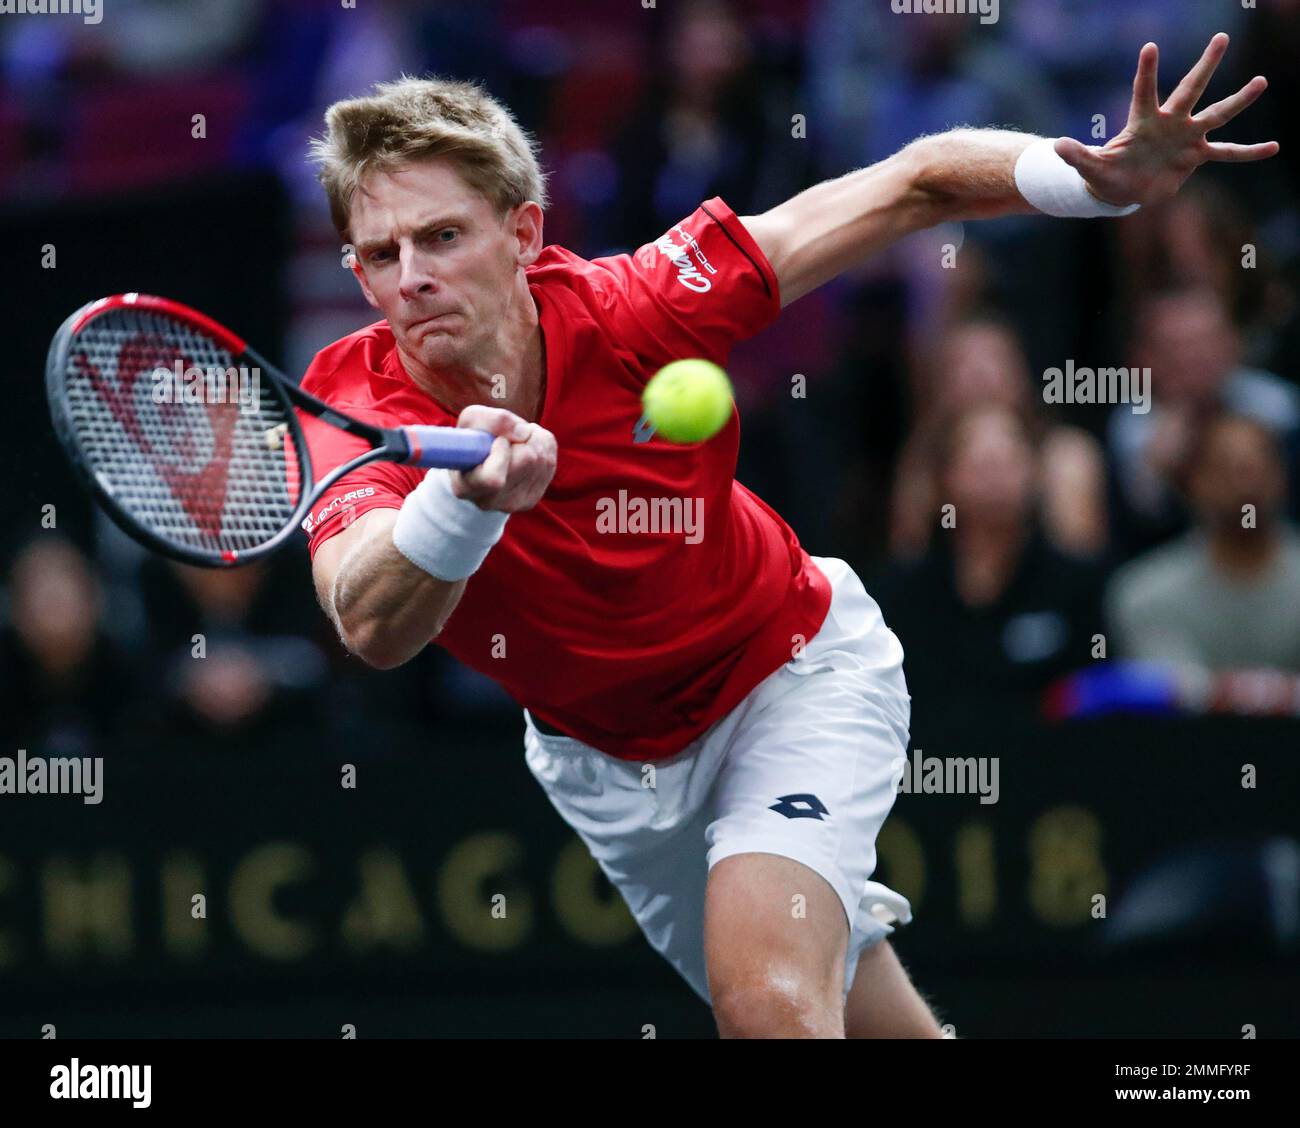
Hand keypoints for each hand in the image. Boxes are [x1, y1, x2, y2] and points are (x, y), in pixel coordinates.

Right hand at [450, 405, 556, 512]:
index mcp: (466, 487)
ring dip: (533, 438)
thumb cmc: (472, 440)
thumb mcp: (471, 420)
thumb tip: (524, 432)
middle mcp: (489, 501)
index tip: (499, 440)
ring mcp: (512, 503)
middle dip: (522, 437)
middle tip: (509, 435)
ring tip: (517, 439)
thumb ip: (493, 420)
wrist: (480, 461)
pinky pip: (550, 462)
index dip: (501, 452)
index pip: (493, 478)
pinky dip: (543, 445)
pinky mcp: (531, 499)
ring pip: (541, 459)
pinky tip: (528, 446)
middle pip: (527, 461)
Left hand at [1055, 33, 1277, 208]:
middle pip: (1190, 90)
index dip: (1147, 72)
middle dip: (1205, 66)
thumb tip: (1057, 147)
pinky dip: (1248, 152)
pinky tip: (1273, 148)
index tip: (1150, 47)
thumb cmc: (1106, 175)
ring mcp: (1186, 137)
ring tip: (1262, 81)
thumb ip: (1077, 156)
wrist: (1123, 190)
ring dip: (1239, 100)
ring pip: (1216, 114)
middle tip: (1221, 38)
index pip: (1144, 92)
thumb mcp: (1090, 167)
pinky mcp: (1196, 156)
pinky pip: (1227, 153)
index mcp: (1142, 122)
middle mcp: (1169, 123)